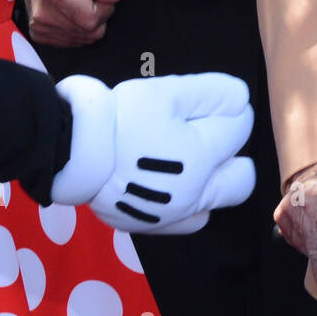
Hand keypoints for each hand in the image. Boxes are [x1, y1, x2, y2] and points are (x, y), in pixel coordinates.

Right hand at [21, 0, 120, 46]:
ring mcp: (39, 26)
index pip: (92, 19)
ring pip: (84, 38)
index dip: (105, 7)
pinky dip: (77, 29)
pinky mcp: (38, 35)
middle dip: (98, 15)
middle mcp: (43, 13)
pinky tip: (70, 12)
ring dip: (88, 23)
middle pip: (90, 31)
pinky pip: (73, 42)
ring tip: (78, 2)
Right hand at [50, 73, 255, 233]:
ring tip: (185, 157)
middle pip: (243, 178)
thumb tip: (242, 99)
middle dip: (233, 153)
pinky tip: (170, 182)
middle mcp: (196, 190)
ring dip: (212, 180)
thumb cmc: (121, 117)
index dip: (232, 109)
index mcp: (203, 153)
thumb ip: (211, 92)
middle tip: (207, 134)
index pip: (240, 128)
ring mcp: (174, 213)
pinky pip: (188, 220)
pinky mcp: (150, 225)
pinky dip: (188, 203)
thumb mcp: (165, 91)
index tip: (215, 100)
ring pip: (216, 202)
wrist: (73, 153)